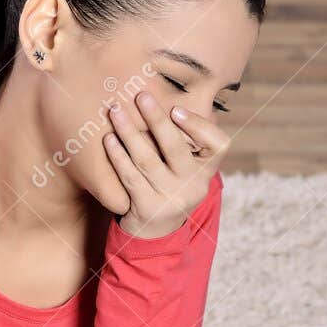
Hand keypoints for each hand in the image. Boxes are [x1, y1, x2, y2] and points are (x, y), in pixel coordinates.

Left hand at [103, 90, 228, 239]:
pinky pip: (130, 177)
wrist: (155, 232)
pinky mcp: (148, 209)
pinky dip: (118, 156)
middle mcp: (194, 186)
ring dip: (129, 132)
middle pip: (175, 147)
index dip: (198, 126)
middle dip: (156, 119)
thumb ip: (186, 139)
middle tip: (140, 95)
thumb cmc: (169, 184)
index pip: (218, 144)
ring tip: (115, 111)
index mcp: (207, 170)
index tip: (176, 110)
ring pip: (147, 160)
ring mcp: (171, 199)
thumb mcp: (185, 167)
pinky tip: (108, 139)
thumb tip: (171, 94)